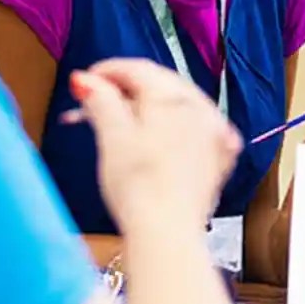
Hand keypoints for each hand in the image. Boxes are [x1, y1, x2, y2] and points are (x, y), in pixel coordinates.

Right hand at [72, 58, 242, 229]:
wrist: (168, 234)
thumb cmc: (139, 189)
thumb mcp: (112, 137)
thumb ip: (101, 101)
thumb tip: (87, 81)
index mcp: (173, 98)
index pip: (138, 69)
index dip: (108, 71)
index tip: (86, 81)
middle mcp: (200, 109)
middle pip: (160, 85)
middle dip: (126, 90)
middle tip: (96, 102)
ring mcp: (214, 134)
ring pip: (178, 105)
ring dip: (148, 108)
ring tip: (119, 123)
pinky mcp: (218, 159)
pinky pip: (195, 129)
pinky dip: (173, 127)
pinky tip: (158, 137)